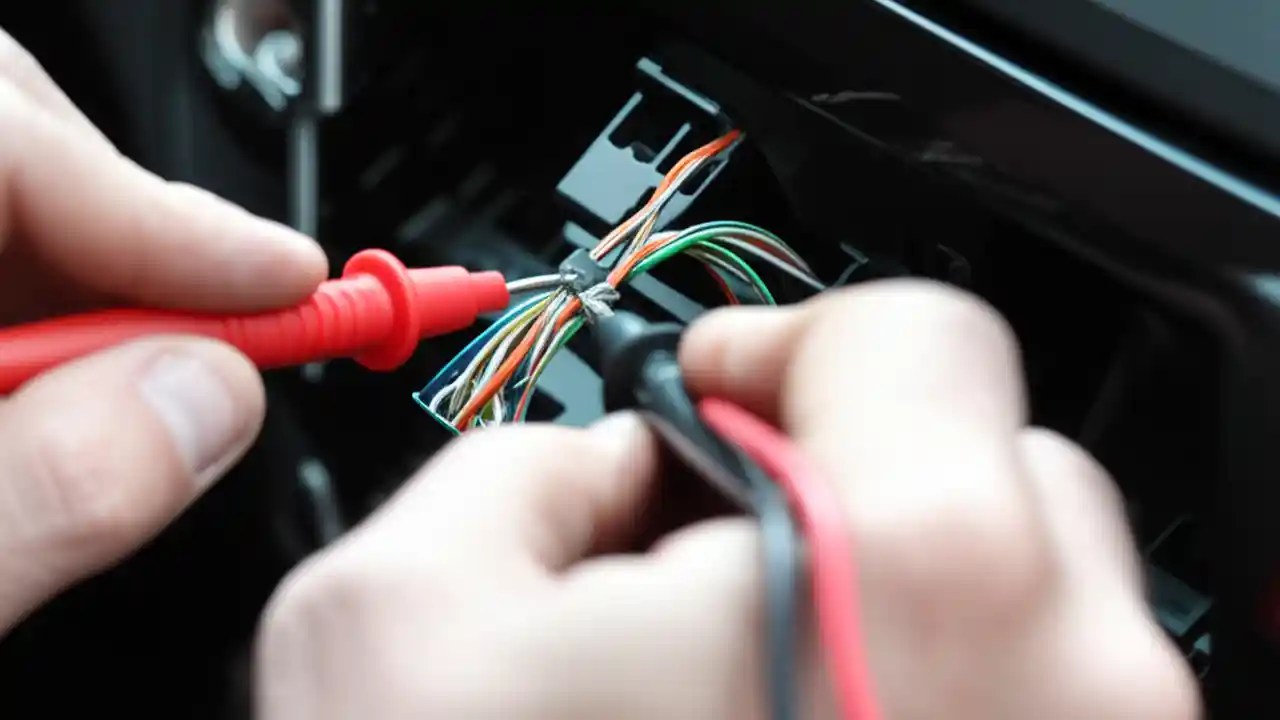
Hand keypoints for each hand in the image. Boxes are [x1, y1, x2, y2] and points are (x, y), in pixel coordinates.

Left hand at [0, 31, 325, 632]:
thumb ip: (42, 499)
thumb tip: (206, 403)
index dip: (165, 211)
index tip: (288, 284)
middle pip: (4, 124)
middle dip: (143, 213)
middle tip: (244, 312)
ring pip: (8, 173)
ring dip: (112, 261)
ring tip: (168, 362)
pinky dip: (62, 292)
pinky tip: (82, 370)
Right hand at [255, 286, 1199, 717]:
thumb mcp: (391, 625)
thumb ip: (517, 470)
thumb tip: (617, 468)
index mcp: (915, 579)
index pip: (919, 334)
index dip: (791, 348)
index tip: (721, 400)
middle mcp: (1066, 702)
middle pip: (989, 464)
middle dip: (846, 481)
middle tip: (714, 567)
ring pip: (1022, 601)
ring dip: (884, 606)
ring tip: (740, 702)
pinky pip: (1023, 719)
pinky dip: (919, 706)